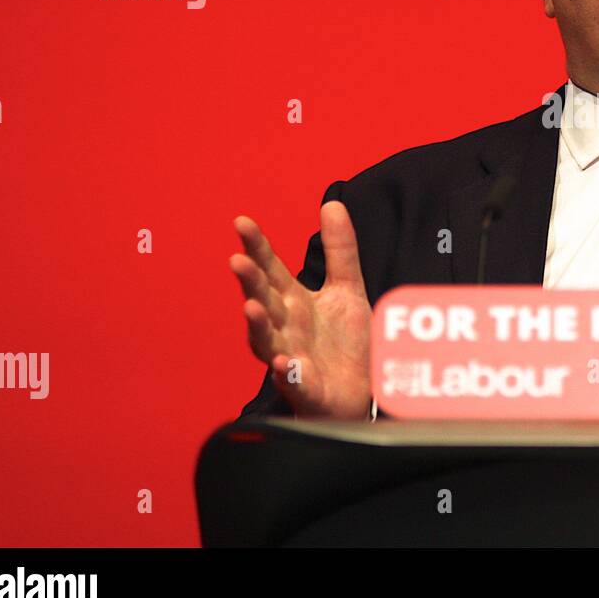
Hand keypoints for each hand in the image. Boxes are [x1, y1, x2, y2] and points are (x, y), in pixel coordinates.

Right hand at [229, 201, 371, 418]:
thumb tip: (332, 203)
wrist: (360, 394)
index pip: (271, 269)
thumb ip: (340, 249)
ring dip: (258, 326)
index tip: (242, 222)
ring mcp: (292, 357)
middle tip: (238, 260)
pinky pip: (294, 381)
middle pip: (264, 301)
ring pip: (267, 342)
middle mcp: (286, 328)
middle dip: (250, 282)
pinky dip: (288, 372)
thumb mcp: (346, 289)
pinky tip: (285, 362)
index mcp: (294, 302)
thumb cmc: (344, 344)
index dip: (257, 247)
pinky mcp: (306, 388)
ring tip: (251, 308)